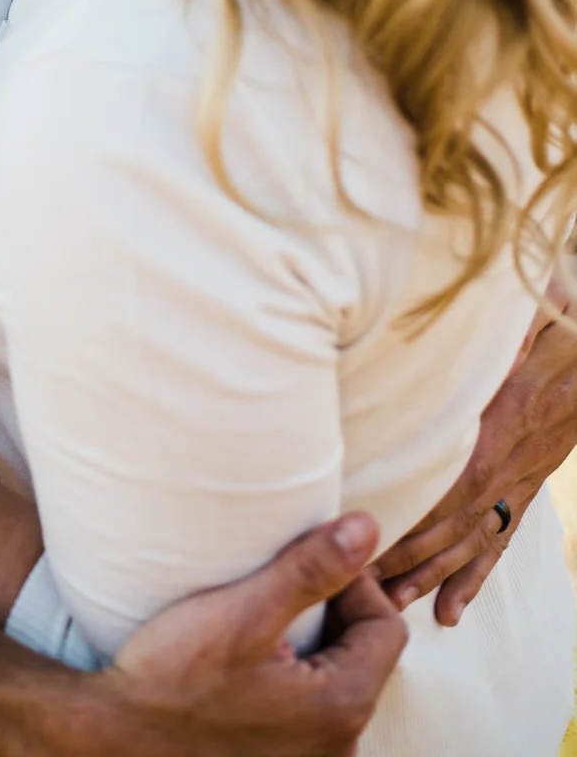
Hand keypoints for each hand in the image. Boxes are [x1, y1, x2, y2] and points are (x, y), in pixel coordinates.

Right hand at [100, 513, 405, 756]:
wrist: (117, 738)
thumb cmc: (174, 677)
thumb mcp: (243, 611)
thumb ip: (311, 569)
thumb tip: (368, 527)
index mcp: (341, 707)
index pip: (386, 627)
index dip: (354, 583)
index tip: (304, 564)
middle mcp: (338, 746)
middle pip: (365, 657)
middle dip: (333, 612)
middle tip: (280, 586)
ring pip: (338, 682)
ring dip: (313, 644)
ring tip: (263, 621)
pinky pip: (312, 711)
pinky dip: (295, 678)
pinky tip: (253, 662)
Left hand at [376, 276, 576, 623]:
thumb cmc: (557, 325)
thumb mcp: (537, 312)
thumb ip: (504, 323)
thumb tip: (486, 326)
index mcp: (506, 417)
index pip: (455, 476)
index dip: (416, 510)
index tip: (373, 531)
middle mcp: (513, 458)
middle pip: (456, 517)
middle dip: (410, 552)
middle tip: (364, 584)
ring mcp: (523, 478)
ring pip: (475, 537)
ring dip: (434, 573)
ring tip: (395, 603)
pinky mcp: (529, 484)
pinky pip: (502, 538)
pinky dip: (475, 577)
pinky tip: (453, 610)